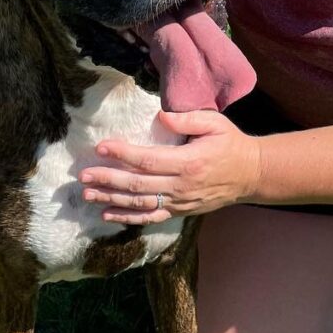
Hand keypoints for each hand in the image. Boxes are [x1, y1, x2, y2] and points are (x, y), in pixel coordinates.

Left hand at [79, 109, 261, 223]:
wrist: (251, 174)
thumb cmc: (231, 144)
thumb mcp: (215, 123)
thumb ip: (187, 119)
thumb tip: (160, 115)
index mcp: (188, 162)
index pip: (148, 159)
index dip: (122, 154)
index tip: (100, 147)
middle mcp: (181, 186)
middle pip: (137, 185)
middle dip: (108, 179)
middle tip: (82, 175)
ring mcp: (180, 202)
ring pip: (140, 204)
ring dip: (111, 199)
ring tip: (87, 193)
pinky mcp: (180, 211)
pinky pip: (150, 218)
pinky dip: (127, 218)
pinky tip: (107, 213)